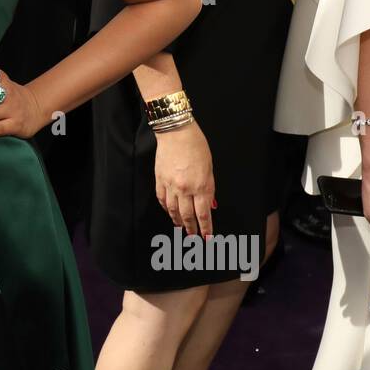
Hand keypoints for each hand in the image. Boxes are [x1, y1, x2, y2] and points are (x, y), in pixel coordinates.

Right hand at [154, 121, 215, 237]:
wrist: (176, 132)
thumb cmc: (196, 146)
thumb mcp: (210, 168)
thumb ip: (209, 188)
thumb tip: (210, 204)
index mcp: (201, 186)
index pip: (203, 214)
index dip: (205, 228)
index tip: (207, 237)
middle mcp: (185, 189)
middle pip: (187, 216)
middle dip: (191, 228)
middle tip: (193, 236)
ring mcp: (170, 185)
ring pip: (173, 210)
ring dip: (178, 221)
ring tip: (181, 227)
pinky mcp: (160, 180)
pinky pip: (162, 199)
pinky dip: (166, 207)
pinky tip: (169, 211)